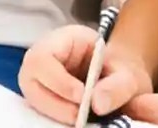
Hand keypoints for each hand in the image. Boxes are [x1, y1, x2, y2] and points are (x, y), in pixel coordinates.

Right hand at [19, 25, 153, 124]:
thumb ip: (117, 86)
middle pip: (31, 78)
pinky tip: (74, 118)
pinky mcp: (40, 96)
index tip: (81, 97)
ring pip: (32, 97)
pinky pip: (39, 107)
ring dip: (54, 112)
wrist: (116, 81)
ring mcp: (38, 78)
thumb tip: (97, 104)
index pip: (44, 57)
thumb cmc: (117, 72)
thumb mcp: (126, 74)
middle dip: (54, 102)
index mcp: (63, 39)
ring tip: (79, 118)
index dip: (58, 80)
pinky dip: (55, 116)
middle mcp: (43, 56)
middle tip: (79, 115)